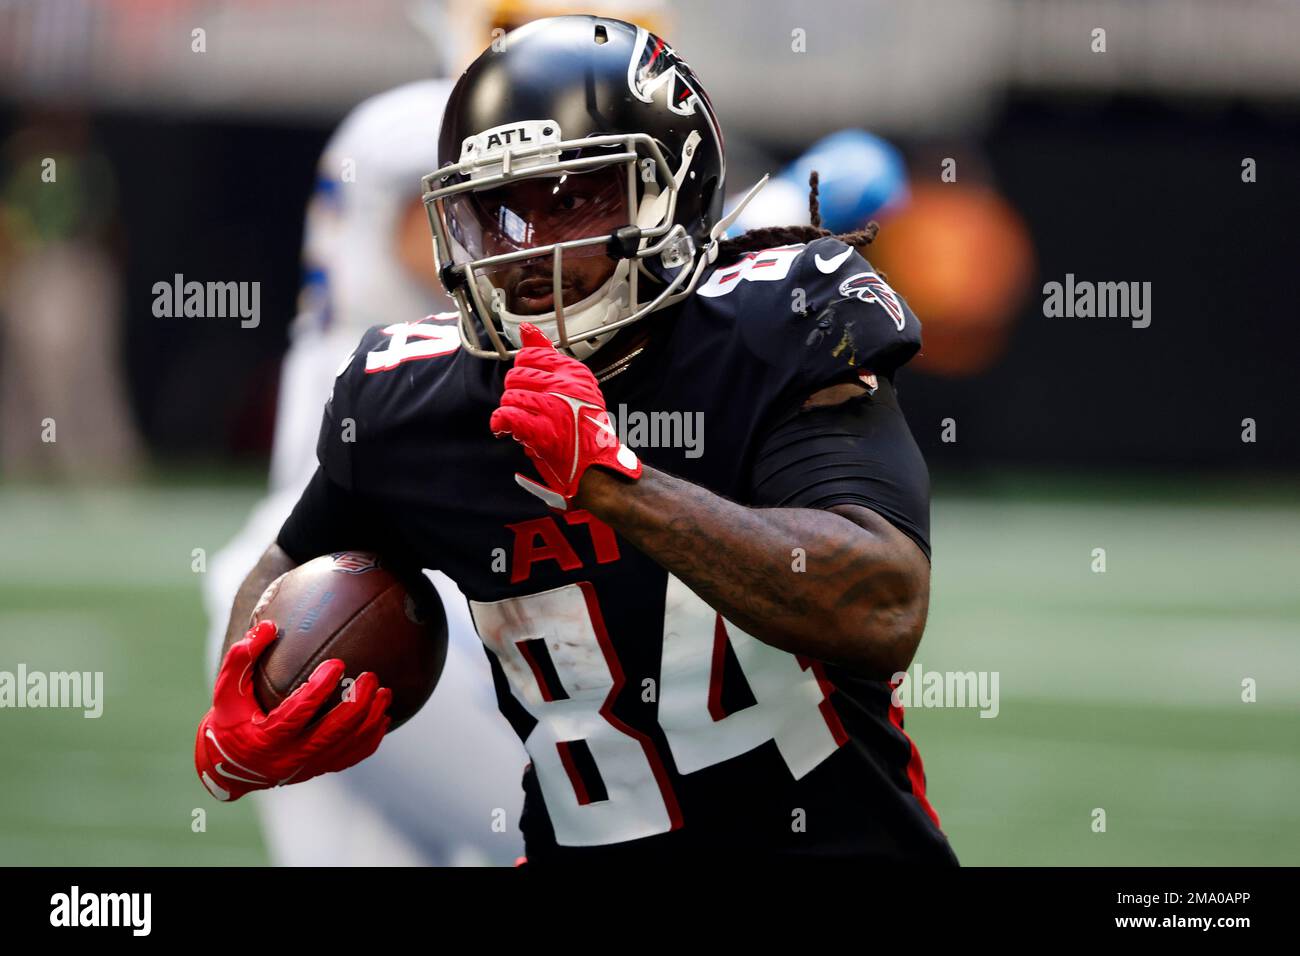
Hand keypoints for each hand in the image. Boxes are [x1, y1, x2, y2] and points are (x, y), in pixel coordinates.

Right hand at [194, 620, 391, 800]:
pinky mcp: (317, 770)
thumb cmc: (229, 719)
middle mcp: (287, 758)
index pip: (296, 715)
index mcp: (264, 739)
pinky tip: (383, 718)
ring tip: (384, 692)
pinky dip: (369, 740)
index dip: (319, 690)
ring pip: (345, 747)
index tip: (338, 664)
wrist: (228, 765)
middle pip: (330, 734)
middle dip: (355, 705)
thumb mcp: (226, 689)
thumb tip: (269, 627)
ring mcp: (305, 768)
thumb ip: (242, 657)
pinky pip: (350, 758)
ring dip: (369, 720)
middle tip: (371, 677)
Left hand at [489, 322, 641, 509]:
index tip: (529, 388)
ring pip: (509, 397)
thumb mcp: (573, 386)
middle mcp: (567, 385)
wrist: (597, 467)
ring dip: (510, 413)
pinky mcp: (544, 431)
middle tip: (527, 411)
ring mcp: (555, 407)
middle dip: (515, 395)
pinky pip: (507, 416)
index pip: (530, 355)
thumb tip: (526, 328)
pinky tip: (506, 431)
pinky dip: (501, 425)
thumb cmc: (584, 429)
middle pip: (516, 376)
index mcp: (574, 372)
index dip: (522, 373)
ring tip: (522, 425)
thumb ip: (547, 355)